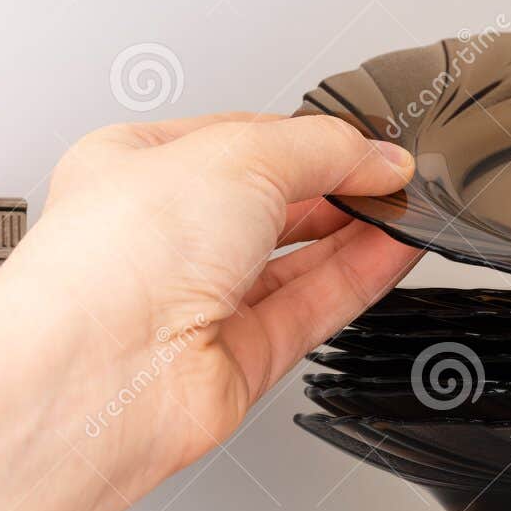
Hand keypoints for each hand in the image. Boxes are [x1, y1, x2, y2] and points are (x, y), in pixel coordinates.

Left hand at [0, 112, 422, 502]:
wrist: (100, 373)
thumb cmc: (115, 259)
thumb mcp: (237, 155)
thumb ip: (323, 149)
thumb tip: (377, 156)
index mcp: (137, 167)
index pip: (242, 140)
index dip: (307, 137)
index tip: (365, 142)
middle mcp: (165, 237)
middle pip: (275, 201)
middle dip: (338, 186)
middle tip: (394, 176)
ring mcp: (202, 300)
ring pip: (299, 257)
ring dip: (358, 232)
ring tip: (410, 209)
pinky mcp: (240, 356)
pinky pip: (314, 305)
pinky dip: (360, 277)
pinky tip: (397, 250)